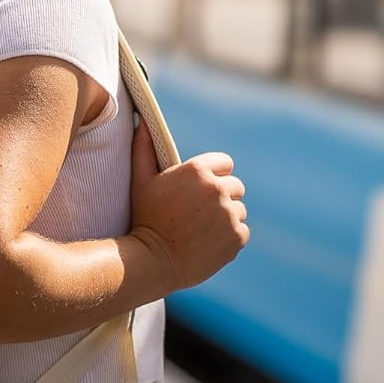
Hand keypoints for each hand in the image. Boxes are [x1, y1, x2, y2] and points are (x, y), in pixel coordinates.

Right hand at [128, 117, 248, 293]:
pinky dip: (229, 237)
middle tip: (200, 212)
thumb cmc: (145, 219)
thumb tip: (142, 120)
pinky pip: (242, 231)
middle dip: (222, 196)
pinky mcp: (237, 237)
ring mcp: (230, 214)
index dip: (215, 175)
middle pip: (236, 186)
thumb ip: (144, 148)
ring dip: (226, 217)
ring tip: (202, 229)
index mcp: (198, 170)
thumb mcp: (141, 181)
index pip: (225, 163)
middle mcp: (218, 189)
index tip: (202, 189)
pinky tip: (208, 242)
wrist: (152, 261)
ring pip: (239, 210)